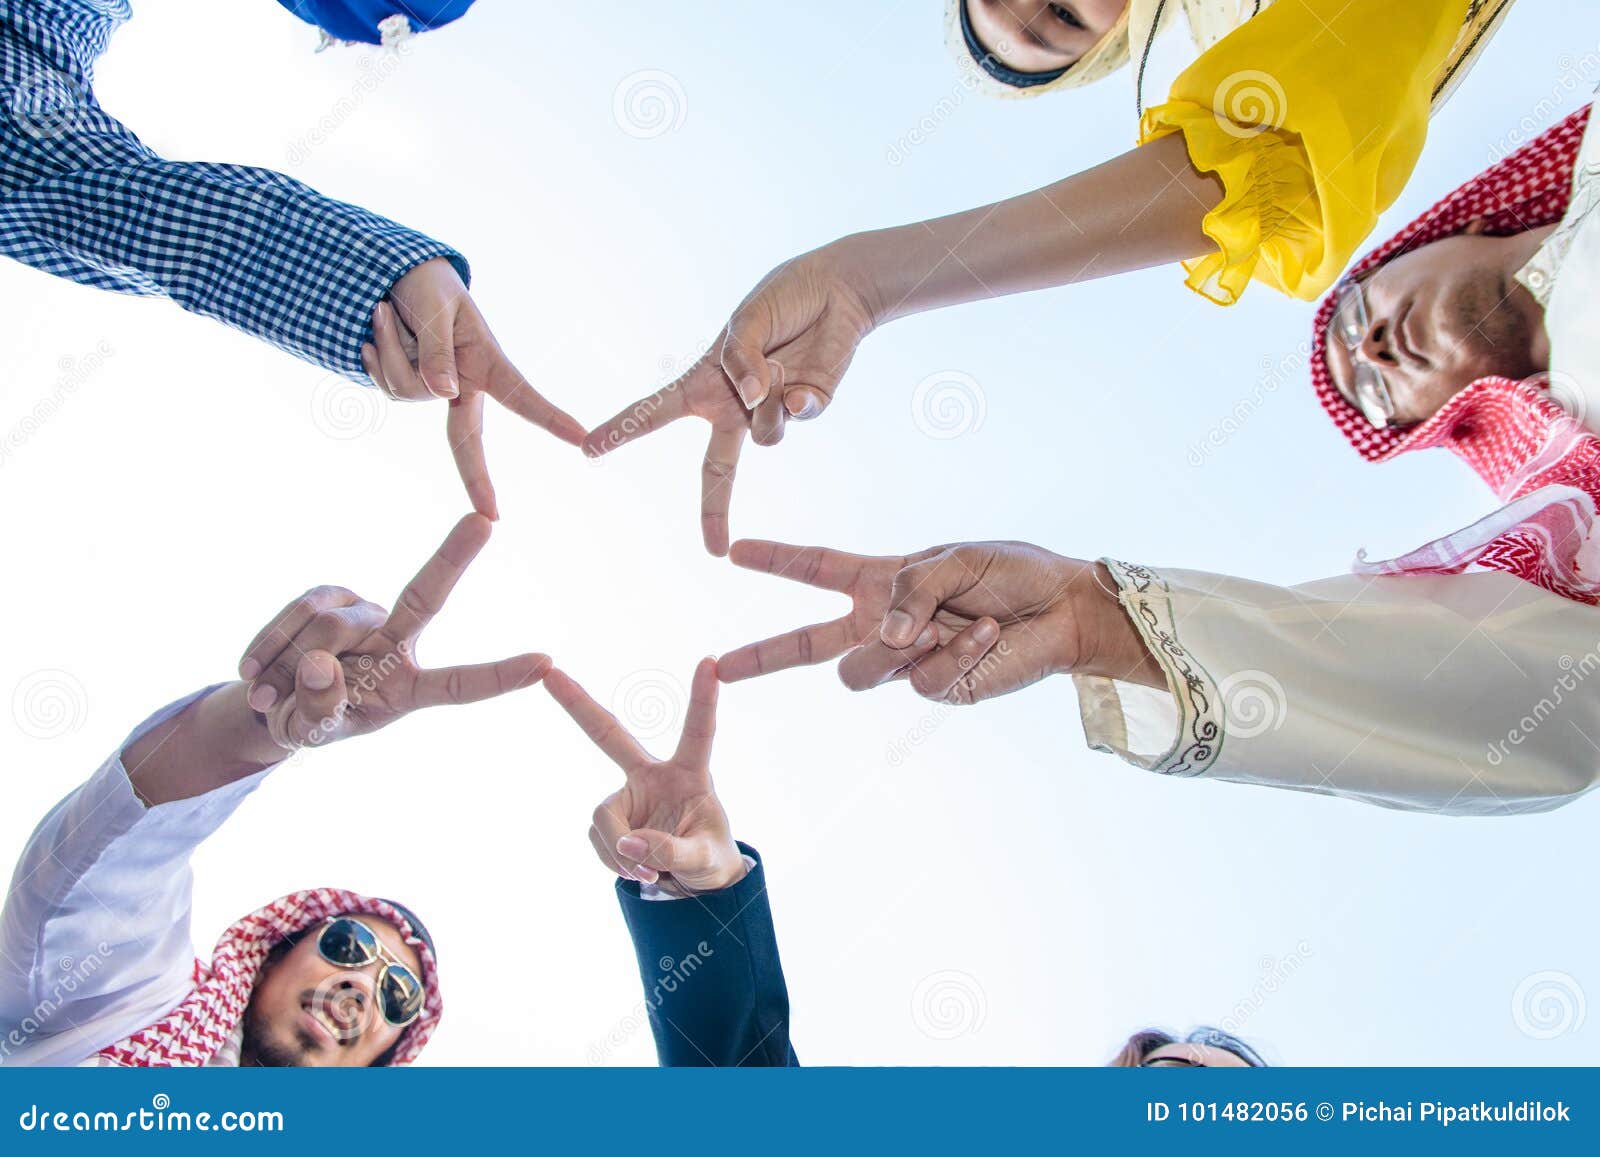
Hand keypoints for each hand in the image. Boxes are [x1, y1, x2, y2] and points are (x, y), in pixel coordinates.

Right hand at [236, 513, 549, 748]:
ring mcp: (365, 612)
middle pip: (424, 598)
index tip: (547, 664)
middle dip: (458, 554)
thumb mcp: (312, 731)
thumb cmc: (309, 722)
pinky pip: (299, 610)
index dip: (500, 676)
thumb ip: (319, 707)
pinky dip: (269, 644)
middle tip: (484, 522)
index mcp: (410, 687)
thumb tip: (320, 662)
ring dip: (288, 662)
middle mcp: (398, 639)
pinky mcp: (330, 593)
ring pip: (331, 624)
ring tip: (273, 692)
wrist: (270, 702)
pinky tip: (255, 670)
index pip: (461, 684)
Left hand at [363, 258, 586, 519]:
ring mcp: (434, 391)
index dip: (551, 418)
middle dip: (478, 478)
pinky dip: (375, 351)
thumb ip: (438, 349)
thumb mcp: (434, 307)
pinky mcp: (408, 389)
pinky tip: (375, 326)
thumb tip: (443, 395)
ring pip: (406, 389)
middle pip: (469, 439)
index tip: (582, 438)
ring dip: (388, 346)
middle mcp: (463, 384)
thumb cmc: (428, 287)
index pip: (522, 396)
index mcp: (485, 363)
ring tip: (384, 310)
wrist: (397, 278)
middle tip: (492, 516)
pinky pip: (385, 383)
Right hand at [545, 658, 746, 895]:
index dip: (702, 698)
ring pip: (604, 818)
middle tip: (550, 674)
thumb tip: (629, 845)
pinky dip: (614, 862)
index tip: (710, 661)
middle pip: (609, 735)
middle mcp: (652, 777)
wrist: (695, 884)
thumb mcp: (704, 859)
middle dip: (578, 704)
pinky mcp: (612, 821)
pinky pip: (600, 840)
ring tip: (649, 873)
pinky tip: (635, 872)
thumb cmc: (711, 860)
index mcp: (688, 774)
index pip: (697, 731)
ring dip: (620, 851)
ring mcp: (628, 798)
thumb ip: (671, 850)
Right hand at [581, 242, 880, 554]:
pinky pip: (796, 419)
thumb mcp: (747, 320)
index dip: (621, 431)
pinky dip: (797, 400)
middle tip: (713, 550)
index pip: (655, 413)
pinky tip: (801, 381)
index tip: (587, 449)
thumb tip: (751, 398)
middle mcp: (735, 407)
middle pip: (717, 470)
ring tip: (778, 360)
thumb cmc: (781, 299)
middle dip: (715, 511)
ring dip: (767, 401)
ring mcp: (772, 413)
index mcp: (704, 385)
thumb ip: (741, 359)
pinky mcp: (807, 409)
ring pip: (765, 435)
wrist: (837, 289)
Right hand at [716, 540, 1162, 703]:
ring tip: (950, 622)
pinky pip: (920, 676)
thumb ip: (910, 591)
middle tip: (720, 667)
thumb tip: (885, 639)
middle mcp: (884, 623)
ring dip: (904, 643)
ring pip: (860, 669)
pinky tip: (982, 636)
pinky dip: (954, 651)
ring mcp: (906, 660)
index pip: (816, 569)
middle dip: (761, 656)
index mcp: (881, 581)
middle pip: (807, 644)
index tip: (732, 552)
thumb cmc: (1011, 573)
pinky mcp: (936, 687)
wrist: (1061, 611)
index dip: (774, 560)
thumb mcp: (953, 560)